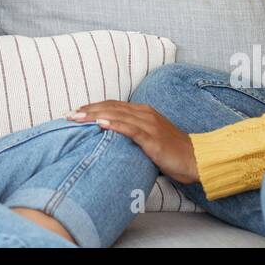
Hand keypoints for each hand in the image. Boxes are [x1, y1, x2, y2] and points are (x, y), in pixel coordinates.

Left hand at [66, 99, 199, 184]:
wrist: (196, 159)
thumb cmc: (171, 152)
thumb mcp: (148, 139)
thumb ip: (132, 134)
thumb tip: (111, 137)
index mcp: (143, 112)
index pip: (112, 105)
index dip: (93, 107)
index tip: (75, 112)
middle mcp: (144, 113)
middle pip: (111, 107)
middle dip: (88, 110)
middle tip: (68, 115)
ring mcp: (149, 124)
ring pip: (117, 115)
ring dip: (95, 115)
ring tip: (77, 118)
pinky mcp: (152, 138)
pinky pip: (130, 129)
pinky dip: (114, 125)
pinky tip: (100, 124)